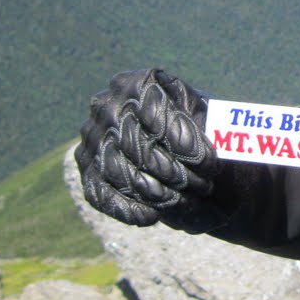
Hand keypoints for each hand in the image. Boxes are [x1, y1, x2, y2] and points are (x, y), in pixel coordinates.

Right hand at [76, 68, 217, 226]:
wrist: (182, 149)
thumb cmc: (198, 127)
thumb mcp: (206, 115)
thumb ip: (204, 118)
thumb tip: (210, 135)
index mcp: (136, 83)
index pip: (155, 112)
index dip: (183, 142)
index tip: (209, 165)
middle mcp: (106, 106)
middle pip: (136, 144)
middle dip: (174, 172)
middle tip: (203, 188)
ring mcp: (92, 138)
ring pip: (118, 170)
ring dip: (156, 192)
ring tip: (185, 201)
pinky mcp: (88, 169)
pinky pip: (100, 192)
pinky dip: (127, 207)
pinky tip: (152, 215)